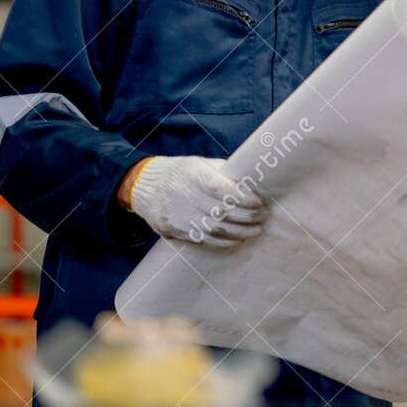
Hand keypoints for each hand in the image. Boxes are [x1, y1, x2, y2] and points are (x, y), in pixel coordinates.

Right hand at [123, 156, 267, 247]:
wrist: (143, 185)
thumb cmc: (179, 172)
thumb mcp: (199, 164)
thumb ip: (223, 173)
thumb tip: (250, 183)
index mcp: (192, 174)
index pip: (220, 189)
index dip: (243, 198)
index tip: (259, 202)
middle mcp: (183, 195)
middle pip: (220, 211)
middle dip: (247, 217)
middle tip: (263, 217)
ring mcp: (177, 214)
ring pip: (214, 229)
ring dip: (239, 232)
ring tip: (256, 230)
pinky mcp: (173, 229)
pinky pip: (201, 239)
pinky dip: (222, 242)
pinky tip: (236, 240)